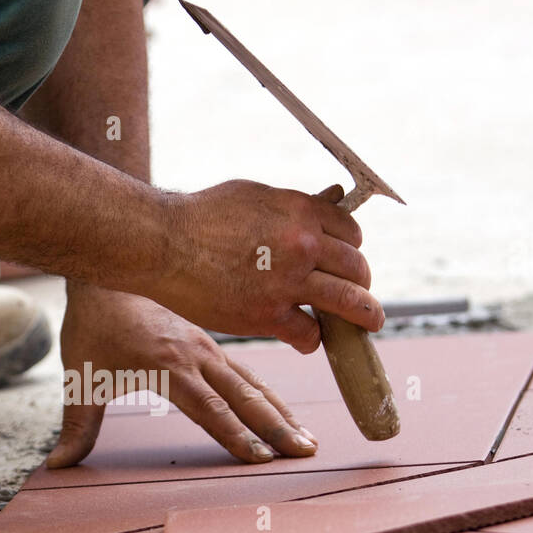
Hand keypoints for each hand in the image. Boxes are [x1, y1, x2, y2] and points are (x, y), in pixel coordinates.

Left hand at [47, 283, 319, 467]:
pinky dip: (271, 394)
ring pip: (254, 384)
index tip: (260, 457)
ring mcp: (208, 349)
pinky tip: (289, 413)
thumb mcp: (80, 374)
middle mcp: (196, 355)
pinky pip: (248, 372)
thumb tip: (57, 465)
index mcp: (167, 364)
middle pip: (243, 397)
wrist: (108, 270)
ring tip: (308, 439)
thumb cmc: (94, 324)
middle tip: (304, 451)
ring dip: (282, 412)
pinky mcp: (211, 345)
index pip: (207, 407)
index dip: (234, 434)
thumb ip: (77, 424)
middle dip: (276, 427)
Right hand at [145, 181, 380, 353]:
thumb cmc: (200, 215)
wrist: (162, 243)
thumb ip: (293, 204)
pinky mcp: (267, 315)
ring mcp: (288, 282)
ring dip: (364, 315)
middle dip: (361, 283)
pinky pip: (309, 333)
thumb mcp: (254, 194)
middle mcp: (303, 244)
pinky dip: (310, 338)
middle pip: (358, 268)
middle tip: (358, 294)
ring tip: (370, 323)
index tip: (345, 261)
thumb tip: (329, 200)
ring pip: (349, 302)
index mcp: (301, 211)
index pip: (351, 233)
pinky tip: (304, 337)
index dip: (351, 249)